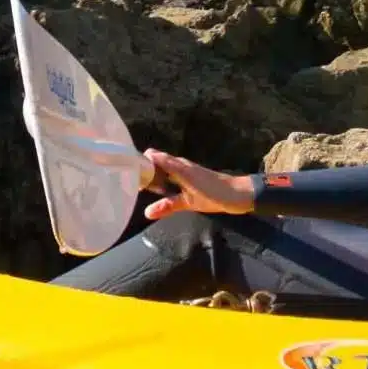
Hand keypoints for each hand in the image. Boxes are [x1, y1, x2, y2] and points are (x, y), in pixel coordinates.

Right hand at [140, 149, 254, 219]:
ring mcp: (187, 171)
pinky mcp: (192, 178)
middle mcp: (181, 165)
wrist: (240, 194)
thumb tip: (146, 212)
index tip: (127, 173)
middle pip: (156, 162)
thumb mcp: (190, 202)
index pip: (152, 155)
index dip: (139, 161)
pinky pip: (172, 175)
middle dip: (143, 170)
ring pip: (164, 168)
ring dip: (153, 176)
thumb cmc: (216, 194)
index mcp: (178, 166)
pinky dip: (163, 180)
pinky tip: (160, 192)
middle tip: (130, 185)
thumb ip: (168, 205)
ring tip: (140, 190)